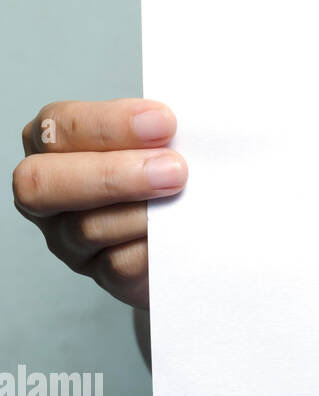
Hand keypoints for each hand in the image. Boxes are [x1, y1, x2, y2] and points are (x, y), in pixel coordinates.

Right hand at [12, 100, 186, 308]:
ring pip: (85, 227)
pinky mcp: (102, 272)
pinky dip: (152, 246)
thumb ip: (160, 128)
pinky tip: (180, 232)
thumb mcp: (163, 136)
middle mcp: (50, 191)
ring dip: (141, 211)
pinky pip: (119, 265)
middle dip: (112, 174)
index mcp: (55, 144)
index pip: (58, 126)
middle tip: (175, 170)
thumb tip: (180, 123)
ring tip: (182, 198)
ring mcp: (69, 238)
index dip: (109, 124)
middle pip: (44, 182)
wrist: (197, 222)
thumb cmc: (171, 164)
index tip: (165, 123)